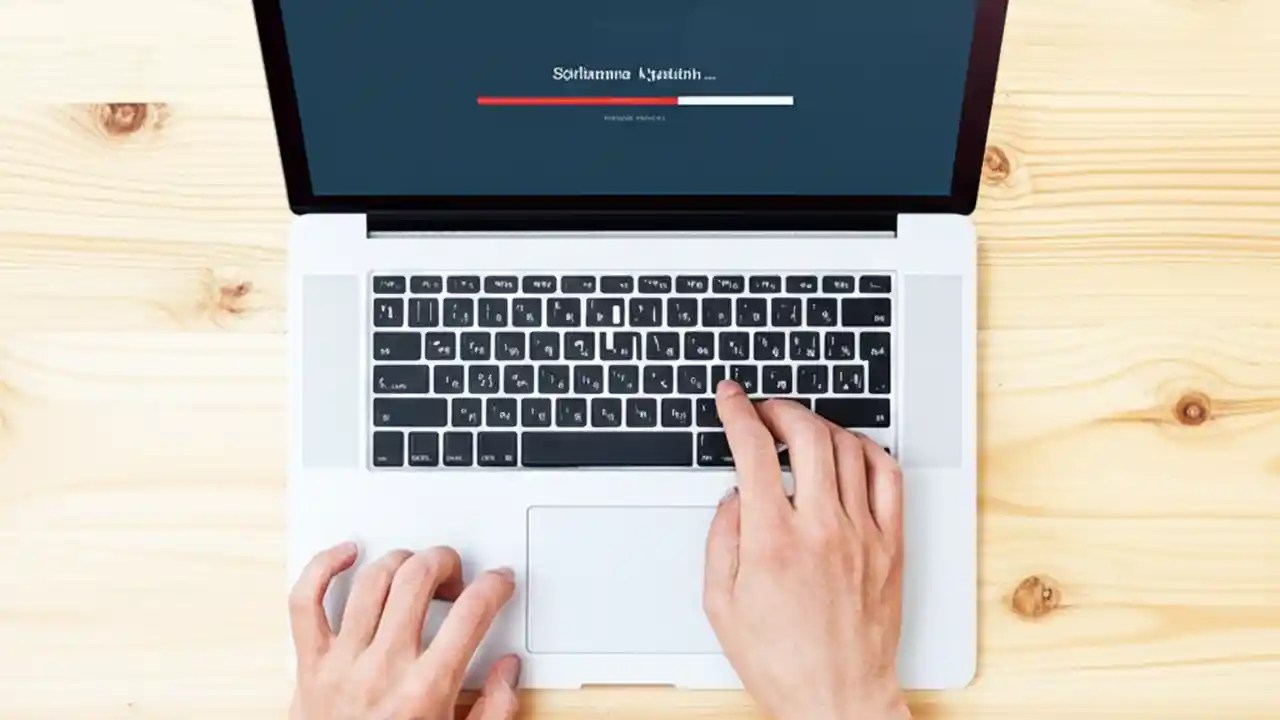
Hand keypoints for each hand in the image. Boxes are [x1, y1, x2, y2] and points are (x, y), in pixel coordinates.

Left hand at [289, 544, 519, 719]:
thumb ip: (494, 710)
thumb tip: (507, 670)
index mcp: (426, 691)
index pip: (472, 612)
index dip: (495, 586)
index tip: (499, 583)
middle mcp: (383, 669)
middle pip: (418, 579)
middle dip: (446, 562)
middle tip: (455, 575)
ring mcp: (341, 663)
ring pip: (372, 580)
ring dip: (401, 561)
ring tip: (414, 571)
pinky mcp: (308, 666)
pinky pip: (306, 600)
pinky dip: (323, 567)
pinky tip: (346, 556)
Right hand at [703, 381, 909, 719]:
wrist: (838, 701)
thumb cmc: (782, 663)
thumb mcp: (721, 605)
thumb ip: (721, 541)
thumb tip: (733, 497)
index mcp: (771, 541)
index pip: (754, 450)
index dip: (738, 412)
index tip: (731, 398)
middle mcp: (821, 529)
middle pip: (806, 435)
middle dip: (779, 408)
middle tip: (764, 411)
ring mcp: (862, 535)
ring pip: (847, 448)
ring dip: (819, 424)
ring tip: (801, 429)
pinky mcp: (891, 547)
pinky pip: (888, 477)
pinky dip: (868, 450)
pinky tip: (851, 450)